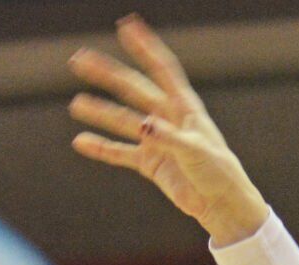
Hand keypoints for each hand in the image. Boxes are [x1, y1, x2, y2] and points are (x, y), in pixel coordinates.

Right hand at [68, 15, 268, 246]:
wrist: (221, 204)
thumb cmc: (218, 172)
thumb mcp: (196, 152)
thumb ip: (169, 138)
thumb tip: (144, 126)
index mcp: (185, 107)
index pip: (162, 70)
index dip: (145, 48)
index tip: (126, 26)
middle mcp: (167, 118)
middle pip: (133, 90)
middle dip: (107, 74)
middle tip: (80, 60)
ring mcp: (157, 140)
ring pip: (122, 121)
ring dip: (100, 112)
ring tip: (76, 104)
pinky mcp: (150, 163)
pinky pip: (121, 153)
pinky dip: (102, 148)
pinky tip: (81, 142)